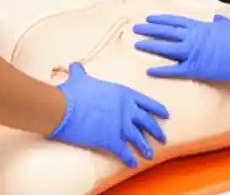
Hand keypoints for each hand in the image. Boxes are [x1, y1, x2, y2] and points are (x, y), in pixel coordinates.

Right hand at [48, 62, 168, 167]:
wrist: (64, 108)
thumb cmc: (73, 92)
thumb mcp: (79, 78)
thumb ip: (81, 72)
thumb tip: (74, 65)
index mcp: (122, 94)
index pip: (145, 102)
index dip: (156, 109)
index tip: (165, 114)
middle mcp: (125, 110)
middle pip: (146, 121)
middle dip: (156, 131)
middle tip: (163, 138)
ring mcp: (120, 126)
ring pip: (138, 138)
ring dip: (145, 147)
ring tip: (150, 155)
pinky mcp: (111, 140)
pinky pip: (124, 152)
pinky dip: (129, 159)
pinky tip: (133, 164)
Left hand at [133, 14, 229, 81]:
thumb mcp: (227, 26)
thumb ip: (220, 22)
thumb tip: (217, 18)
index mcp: (199, 27)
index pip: (175, 22)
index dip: (161, 20)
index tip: (149, 18)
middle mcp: (191, 38)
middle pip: (166, 33)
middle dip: (150, 30)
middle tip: (136, 29)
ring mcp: (191, 52)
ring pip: (166, 48)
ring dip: (151, 46)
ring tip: (137, 45)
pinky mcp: (195, 68)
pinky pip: (174, 69)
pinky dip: (161, 70)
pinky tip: (150, 71)